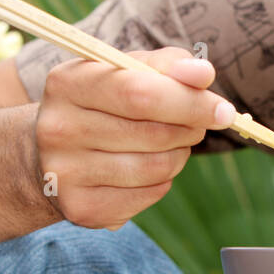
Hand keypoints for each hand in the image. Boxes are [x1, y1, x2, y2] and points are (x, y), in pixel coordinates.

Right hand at [34, 46, 235, 229]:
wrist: (50, 153)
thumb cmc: (103, 102)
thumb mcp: (128, 71)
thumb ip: (169, 65)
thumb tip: (203, 73)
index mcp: (68, 83)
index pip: (141, 94)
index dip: (190, 103)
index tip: (223, 111)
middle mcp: (58, 129)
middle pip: (154, 134)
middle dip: (189, 129)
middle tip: (194, 125)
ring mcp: (65, 173)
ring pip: (156, 168)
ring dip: (179, 156)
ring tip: (169, 144)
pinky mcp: (81, 208)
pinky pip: (150, 195)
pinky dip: (162, 182)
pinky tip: (145, 168)